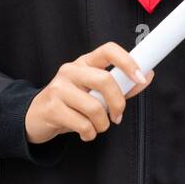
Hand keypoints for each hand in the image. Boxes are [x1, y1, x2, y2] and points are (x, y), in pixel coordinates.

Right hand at [25, 42, 154, 144]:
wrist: (36, 116)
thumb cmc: (71, 102)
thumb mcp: (95, 91)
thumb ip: (121, 85)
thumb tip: (148, 76)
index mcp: (85, 62)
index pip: (108, 50)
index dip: (127, 61)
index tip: (140, 77)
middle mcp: (71, 70)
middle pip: (104, 80)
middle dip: (118, 103)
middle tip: (118, 116)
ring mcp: (59, 88)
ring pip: (95, 107)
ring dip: (102, 124)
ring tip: (97, 127)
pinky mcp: (52, 107)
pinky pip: (82, 124)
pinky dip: (90, 133)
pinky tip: (85, 132)